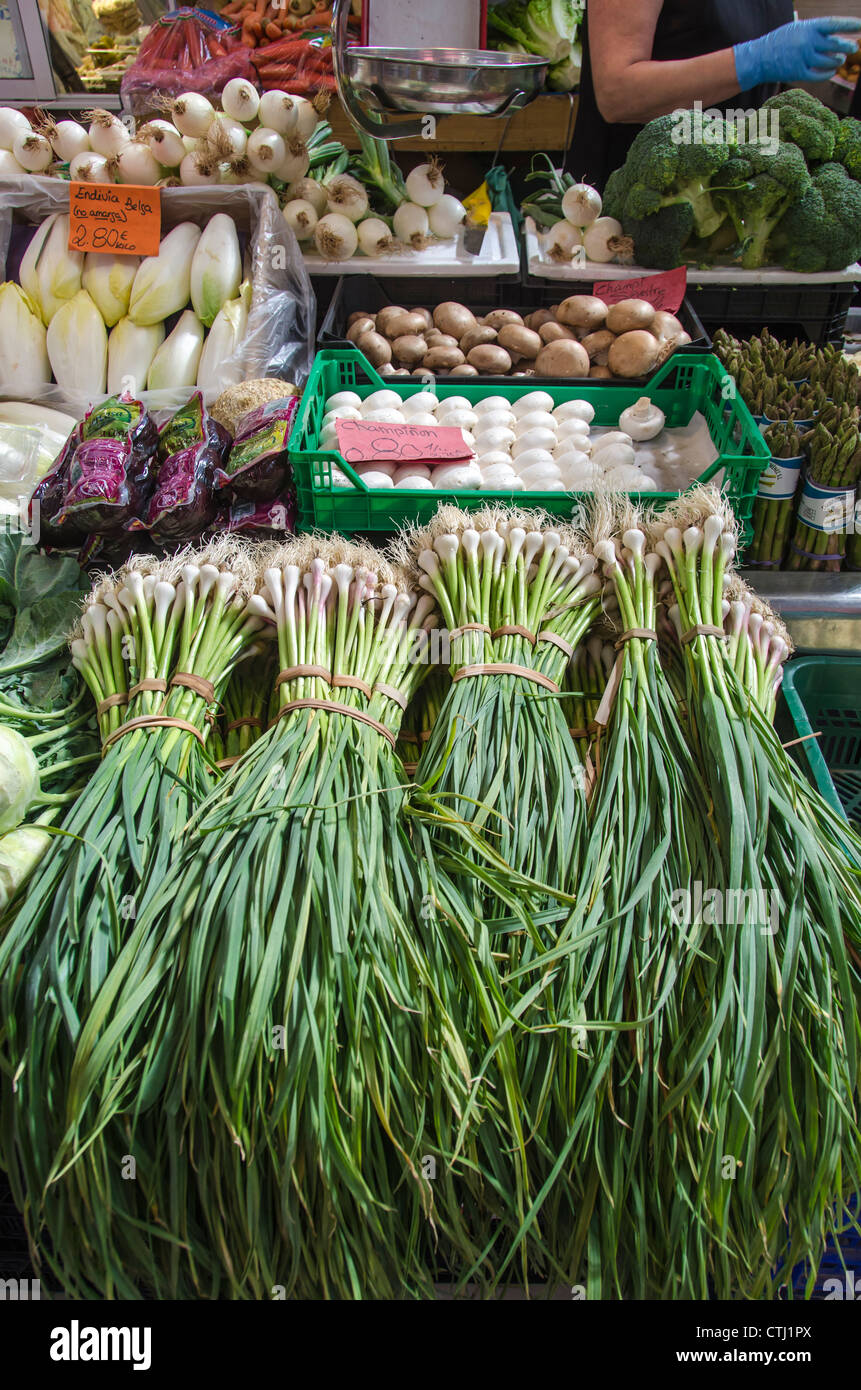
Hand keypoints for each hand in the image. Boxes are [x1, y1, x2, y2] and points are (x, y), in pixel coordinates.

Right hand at [734, 17, 860, 89]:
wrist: (759, 58)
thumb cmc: (779, 42)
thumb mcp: (796, 28)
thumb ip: (814, 30)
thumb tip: (835, 32)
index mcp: (807, 27)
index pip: (834, 24)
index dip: (849, 25)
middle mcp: (807, 41)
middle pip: (835, 44)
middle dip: (847, 45)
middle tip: (854, 47)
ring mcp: (803, 58)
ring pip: (829, 61)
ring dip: (838, 60)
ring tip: (841, 59)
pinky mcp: (798, 73)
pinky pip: (820, 74)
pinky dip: (828, 73)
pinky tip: (832, 71)